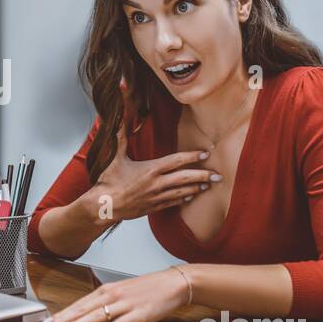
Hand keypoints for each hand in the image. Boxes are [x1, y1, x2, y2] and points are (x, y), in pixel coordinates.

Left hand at [40, 266, 192, 321]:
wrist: (172, 283)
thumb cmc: (146, 289)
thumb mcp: (120, 292)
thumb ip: (103, 304)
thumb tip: (86, 318)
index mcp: (106, 290)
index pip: (78, 304)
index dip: (62, 314)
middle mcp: (112, 295)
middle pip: (83, 309)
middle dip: (63, 320)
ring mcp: (125, 304)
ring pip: (96, 316)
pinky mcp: (139, 314)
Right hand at [93, 127, 217, 220]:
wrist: (103, 206)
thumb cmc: (108, 179)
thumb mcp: (114, 155)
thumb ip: (120, 133)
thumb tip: (119, 114)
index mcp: (150, 169)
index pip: (177, 161)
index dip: (192, 157)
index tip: (205, 154)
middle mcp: (156, 184)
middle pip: (185, 178)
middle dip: (204, 176)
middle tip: (219, 175)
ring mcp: (156, 197)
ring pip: (182, 192)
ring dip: (197, 188)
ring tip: (209, 184)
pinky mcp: (153, 207)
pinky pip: (173, 203)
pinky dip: (184, 198)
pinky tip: (192, 195)